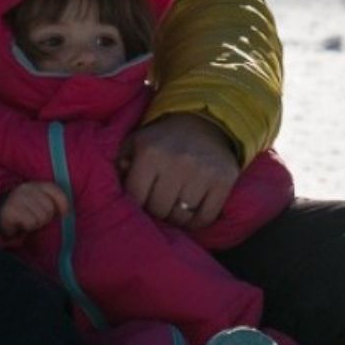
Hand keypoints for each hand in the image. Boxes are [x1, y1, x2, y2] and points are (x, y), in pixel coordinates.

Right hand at [0, 181, 67, 236]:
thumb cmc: (24, 209)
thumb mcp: (38, 201)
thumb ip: (52, 202)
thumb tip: (65, 212)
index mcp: (36, 185)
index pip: (54, 190)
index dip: (62, 203)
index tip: (63, 213)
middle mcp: (26, 189)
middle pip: (49, 208)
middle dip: (46, 217)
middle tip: (37, 218)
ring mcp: (17, 198)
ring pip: (41, 216)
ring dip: (37, 223)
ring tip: (29, 221)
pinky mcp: (11, 210)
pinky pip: (30, 222)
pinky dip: (28, 226)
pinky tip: (22, 224)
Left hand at [118, 113, 238, 227]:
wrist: (204, 122)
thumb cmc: (164, 139)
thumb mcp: (136, 142)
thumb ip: (121, 162)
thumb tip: (122, 181)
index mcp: (151, 152)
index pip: (136, 196)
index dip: (136, 203)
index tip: (142, 200)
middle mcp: (177, 162)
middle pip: (159, 210)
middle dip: (156, 210)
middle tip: (159, 203)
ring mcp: (202, 172)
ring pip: (181, 217)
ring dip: (176, 217)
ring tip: (174, 206)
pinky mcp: (223, 180)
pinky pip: (206, 217)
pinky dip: (196, 222)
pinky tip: (191, 213)